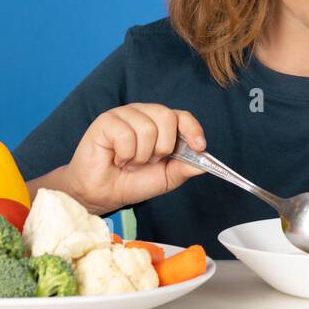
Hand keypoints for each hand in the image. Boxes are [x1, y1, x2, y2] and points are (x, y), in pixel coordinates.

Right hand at [66, 103, 207, 214]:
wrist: (103, 194)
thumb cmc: (132, 182)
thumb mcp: (166, 178)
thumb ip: (184, 168)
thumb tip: (205, 162)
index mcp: (160, 124)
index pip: (182, 116)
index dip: (193, 129)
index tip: (200, 147)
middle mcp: (143, 114)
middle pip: (167, 116)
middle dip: (163, 147)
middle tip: (149, 161)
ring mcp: (124, 115)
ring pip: (147, 127)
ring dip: (141, 155)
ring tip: (130, 162)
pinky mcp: (106, 121)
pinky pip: (126, 134)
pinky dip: (125, 154)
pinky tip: (117, 159)